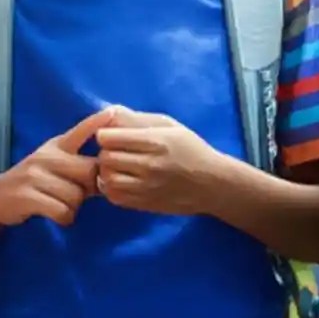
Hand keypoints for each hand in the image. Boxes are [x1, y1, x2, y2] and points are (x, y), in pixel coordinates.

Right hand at [0, 112, 113, 226]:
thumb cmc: (34, 183)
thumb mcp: (52, 165)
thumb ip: (79, 166)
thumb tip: (111, 172)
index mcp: (56, 146)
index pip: (80, 131)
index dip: (96, 123)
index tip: (113, 112)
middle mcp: (46, 156)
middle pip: (88, 171)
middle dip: (88, 188)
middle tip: (77, 194)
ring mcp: (35, 175)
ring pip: (76, 196)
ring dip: (73, 207)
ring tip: (59, 205)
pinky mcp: (27, 195)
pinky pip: (62, 211)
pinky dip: (64, 218)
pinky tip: (55, 215)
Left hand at [92, 105, 226, 214]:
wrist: (212, 184)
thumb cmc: (190, 149)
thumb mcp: (169, 125)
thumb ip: (137, 119)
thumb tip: (108, 113)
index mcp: (156, 141)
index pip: (108, 137)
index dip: (106, 134)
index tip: (114, 135)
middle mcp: (149, 165)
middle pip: (105, 157)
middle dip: (106, 152)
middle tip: (117, 152)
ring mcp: (146, 188)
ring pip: (106, 178)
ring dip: (106, 171)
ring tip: (118, 167)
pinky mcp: (144, 204)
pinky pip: (113, 196)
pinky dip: (111, 188)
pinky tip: (122, 180)